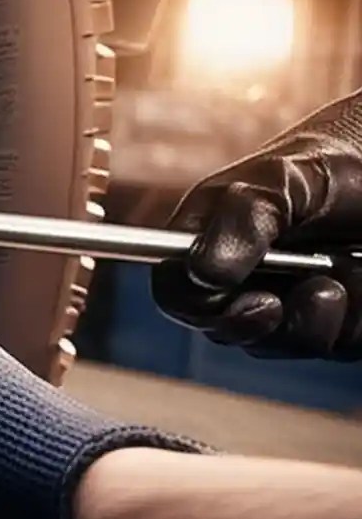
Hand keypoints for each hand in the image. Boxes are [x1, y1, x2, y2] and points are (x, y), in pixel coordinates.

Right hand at [152, 92, 361, 359]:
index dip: (191, 302)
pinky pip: (338, 347)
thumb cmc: (321, 171)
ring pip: (284, 346)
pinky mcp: (333, 329)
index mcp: (206, 248)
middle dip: (262, 316)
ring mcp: (286, 311)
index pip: (175, 293)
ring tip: (346, 266)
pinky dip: (357, 316)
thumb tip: (204, 275)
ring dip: (321, 312)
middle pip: (225, 332)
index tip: (222, 288)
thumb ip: (239, 218)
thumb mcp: (277, 180)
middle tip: (297, 286)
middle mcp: (239, 287)